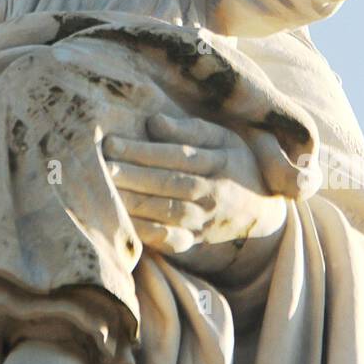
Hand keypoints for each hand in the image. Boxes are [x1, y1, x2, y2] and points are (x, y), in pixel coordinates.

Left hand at [103, 112, 286, 256]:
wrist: (262, 209)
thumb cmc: (233, 163)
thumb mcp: (222, 138)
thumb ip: (188, 129)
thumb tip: (153, 122)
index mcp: (221, 160)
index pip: (178, 155)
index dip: (144, 150)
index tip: (112, 143)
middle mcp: (215, 192)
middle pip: (171, 184)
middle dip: (134, 176)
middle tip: (102, 167)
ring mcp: (206, 220)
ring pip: (168, 213)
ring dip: (135, 204)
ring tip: (105, 192)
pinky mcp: (196, 241)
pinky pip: (171, 241)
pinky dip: (148, 234)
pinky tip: (124, 223)